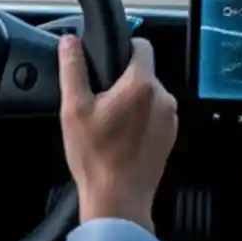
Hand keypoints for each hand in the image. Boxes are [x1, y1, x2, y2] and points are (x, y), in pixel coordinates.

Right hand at [58, 35, 177, 232]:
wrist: (118, 199)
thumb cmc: (95, 156)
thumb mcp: (74, 109)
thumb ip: (73, 69)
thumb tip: (70, 41)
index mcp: (142, 84)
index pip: (141, 46)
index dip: (123, 48)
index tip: (106, 64)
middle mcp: (163, 97)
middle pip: (143, 72)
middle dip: (123, 80)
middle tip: (100, 103)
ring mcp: (170, 118)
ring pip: (149, 94)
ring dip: (132, 101)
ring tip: (110, 124)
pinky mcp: (170, 136)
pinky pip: (155, 115)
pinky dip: (141, 119)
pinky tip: (122, 138)